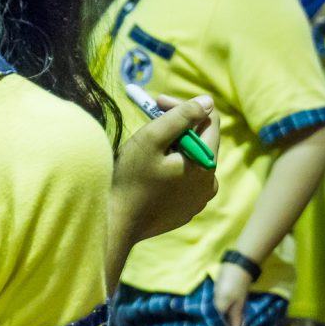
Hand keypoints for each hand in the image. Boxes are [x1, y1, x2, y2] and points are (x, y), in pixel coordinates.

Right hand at [111, 95, 220, 244]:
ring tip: (147, 153)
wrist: (115, 224)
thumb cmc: (129, 180)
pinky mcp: (184, 212)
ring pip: (192, 163)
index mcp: (205, 165)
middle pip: (200, 143)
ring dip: (174, 152)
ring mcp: (198, 202)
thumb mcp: (151, 139)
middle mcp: (209, 185)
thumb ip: (181, 116)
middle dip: (177, 130)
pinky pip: (184, 183)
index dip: (184, 106)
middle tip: (148, 126)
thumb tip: (207, 101)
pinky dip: (171, 172)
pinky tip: (149, 175)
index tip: (157, 102)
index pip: (209, 121)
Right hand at [212, 261, 252, 325]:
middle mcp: (214, 301)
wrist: (237, 266)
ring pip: (221, 308)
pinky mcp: (219, 288)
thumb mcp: (239, 303)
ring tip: (237, 317)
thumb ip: (236, 317)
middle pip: (220, 315)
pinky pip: (222, 301)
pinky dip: (228, 305)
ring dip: (228, 313)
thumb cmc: (238, 286)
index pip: (221, 322)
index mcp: (217, 306)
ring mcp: (215, 294)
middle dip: (228, 321)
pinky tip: (234, 306)